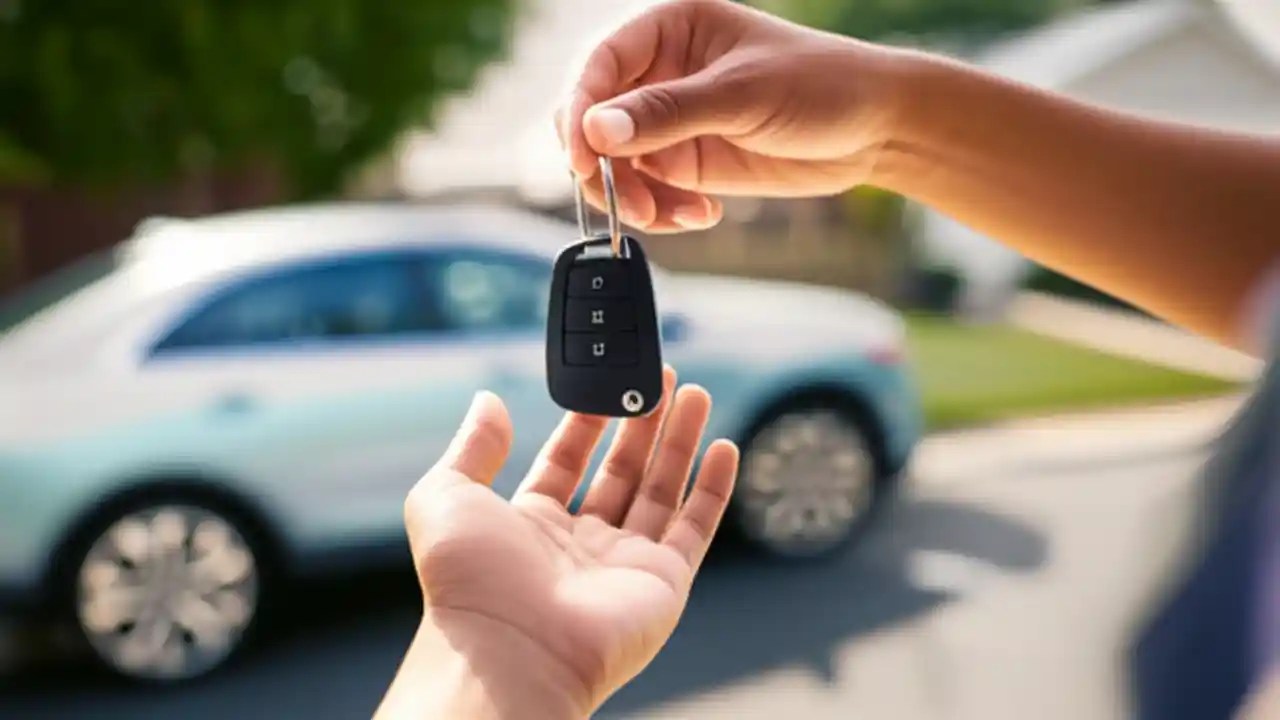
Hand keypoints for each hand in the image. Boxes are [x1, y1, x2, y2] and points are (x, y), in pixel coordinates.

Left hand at [376, 368, 738, 718]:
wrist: (511, 652)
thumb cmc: (471, 582)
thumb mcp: (446, 496)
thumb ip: (472, 447)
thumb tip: (487, 402)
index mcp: (530, 526)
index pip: (567, 461)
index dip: (588, 421)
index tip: (607, 381)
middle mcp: (580, 545)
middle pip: (621, 471)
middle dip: (642, 422)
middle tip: (661, 376)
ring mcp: (625, 564)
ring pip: (662, 491)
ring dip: (681, 442)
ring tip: (697, 393)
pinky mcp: (663, 582)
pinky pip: (696, 528)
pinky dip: (714, 488)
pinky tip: (725, 447)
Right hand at [556, 0, 908, 232]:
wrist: (874, 130)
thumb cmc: (821, 85)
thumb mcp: (742, 94)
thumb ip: (667, 113)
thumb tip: (595, 130)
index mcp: (669, 29)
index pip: (599, 66)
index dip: (581, 110)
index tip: (583, 155)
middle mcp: (660, 73)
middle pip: (590, 118)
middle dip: (600, 164)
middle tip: (628, 200)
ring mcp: (669, 121)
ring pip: (612, 163)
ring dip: (630, 197)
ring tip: (667, 216)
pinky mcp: (684, 161)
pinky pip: (646, 191)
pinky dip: (658, 211)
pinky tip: (698, 215)